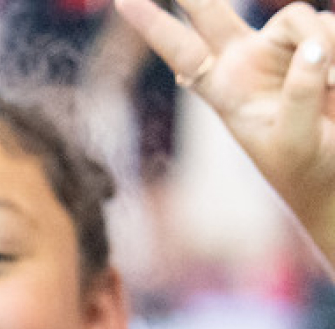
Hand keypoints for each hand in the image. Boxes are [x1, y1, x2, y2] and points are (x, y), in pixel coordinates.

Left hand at [115, 0, 334, 266]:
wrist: (333, 172)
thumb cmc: (305, 164)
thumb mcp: (292, 140)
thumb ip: (299, 95)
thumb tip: (313, 49)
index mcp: (223, 87)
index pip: (181, 50)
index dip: (152, 25)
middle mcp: (248, 59)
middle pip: (214, 13)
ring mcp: (285, 48)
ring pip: (299, 18)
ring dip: (322, 42)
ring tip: (334, 86)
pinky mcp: (322, 44)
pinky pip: (332, 26)